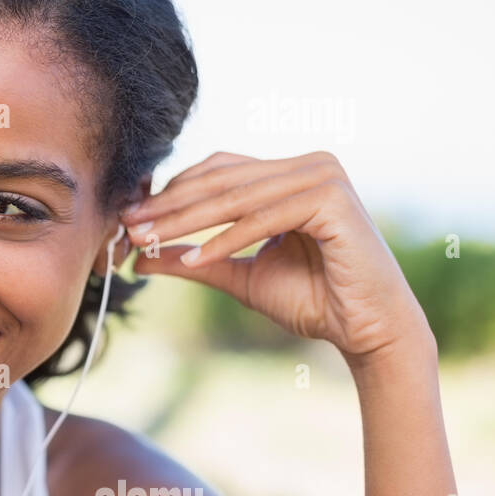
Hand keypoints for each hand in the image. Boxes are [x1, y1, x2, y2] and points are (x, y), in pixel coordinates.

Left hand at [120, 151, 433, 364]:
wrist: (366, 330)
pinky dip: (226, 240)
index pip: (217, 173)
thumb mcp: (238, 275)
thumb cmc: (312, 300)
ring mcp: (324, 177)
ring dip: (186, 222)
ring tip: (147, 241)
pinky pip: (264, 218)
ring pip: (236, 198)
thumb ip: (194, 260)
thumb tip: (140, 257)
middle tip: (128, 226)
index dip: (170, 194)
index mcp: (289, 173)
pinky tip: (193, 258)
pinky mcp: (333, 199)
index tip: (129, 219)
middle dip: (169, 207)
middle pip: (221, 181)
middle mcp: (309, 165)